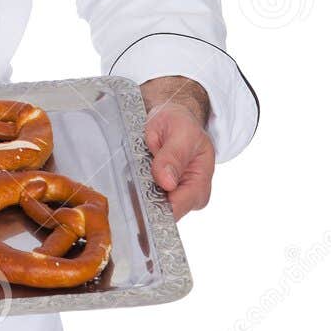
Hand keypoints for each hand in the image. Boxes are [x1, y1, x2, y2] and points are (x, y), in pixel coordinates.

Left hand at [140, 76, 214, 220]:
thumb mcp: (180, 131)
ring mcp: (174, 195)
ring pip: (151, 207)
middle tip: (130, 180)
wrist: (173, 118)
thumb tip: (168, 183)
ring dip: (137, 194)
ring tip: (132, 175)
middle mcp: (189, 195)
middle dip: (144, 200)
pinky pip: (144, 199)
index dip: (156, 206)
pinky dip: (135, 190)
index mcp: (200, 183)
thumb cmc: (181, 124)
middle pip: (162, 211)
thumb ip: (174, 156)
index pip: (177, 207)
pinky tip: (132, 179)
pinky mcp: (160, 192)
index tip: (136, 196)